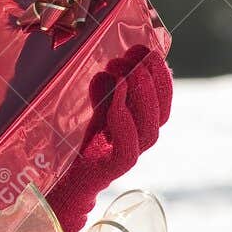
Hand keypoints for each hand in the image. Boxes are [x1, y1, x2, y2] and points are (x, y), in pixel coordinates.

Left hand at [46, 47, 173, 231]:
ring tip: (127, 73)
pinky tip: (116, 102)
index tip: (151, 51)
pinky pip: (128, 148)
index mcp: (143, 125)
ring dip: (140, 97)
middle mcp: (142, 142)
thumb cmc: (88, 143)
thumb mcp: (100, 108)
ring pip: (149, 130)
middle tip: (137, 57)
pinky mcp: (115, 169)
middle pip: (160, 114)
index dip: (162, 77)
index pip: (163, 102)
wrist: (68, 179)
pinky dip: (124, 122)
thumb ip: (109, 89)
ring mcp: (130, 156)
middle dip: (153, 81)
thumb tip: (119, 62)